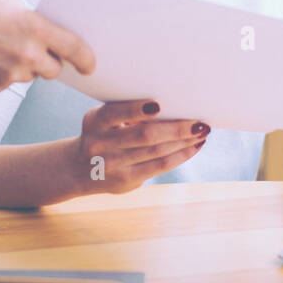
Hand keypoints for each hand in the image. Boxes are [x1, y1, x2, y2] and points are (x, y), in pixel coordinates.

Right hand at [0, 0, 96, 92]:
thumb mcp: (10, 1)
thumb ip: (31, 20)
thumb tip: (44, 35)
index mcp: (36, 29)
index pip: (75, 50)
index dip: (87, 60)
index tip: (91, 66)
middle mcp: (26, 56)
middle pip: (53, 70)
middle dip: (49, 62)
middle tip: (38, 51)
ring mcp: (8, 76)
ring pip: (27, 77)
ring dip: (23, 67)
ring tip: (2, 48)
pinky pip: (6, 83)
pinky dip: (1, 73)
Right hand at [71, 100, 207, 194]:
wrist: (79, 169)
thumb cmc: (102, 132)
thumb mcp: (103, 119)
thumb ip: (126, 111)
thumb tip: (173, 101)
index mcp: (94, 122)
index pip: (114, 113)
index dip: (135, 110)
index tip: (158, 104)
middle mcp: (100, 145)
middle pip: (144, 136)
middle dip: (176, 128)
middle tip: (200, 121)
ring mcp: (113, 166)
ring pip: (156, 152)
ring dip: (184, 142)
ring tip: (203, 131)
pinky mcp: (126, 181)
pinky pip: (160, 166)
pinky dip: (181, 155)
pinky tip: (194, 146)